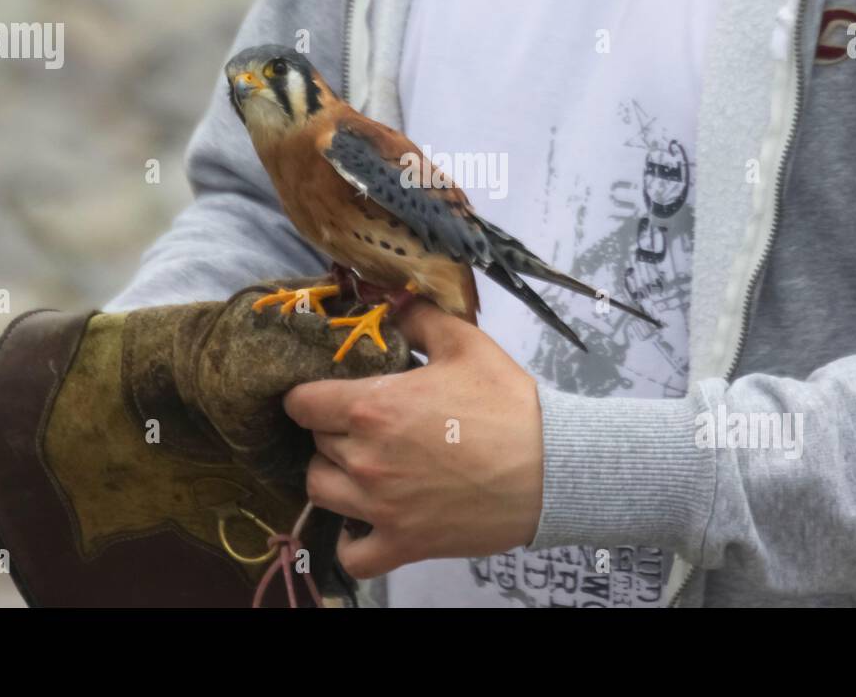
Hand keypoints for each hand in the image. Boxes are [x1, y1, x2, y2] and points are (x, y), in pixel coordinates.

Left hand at [282, 300, 544, 578]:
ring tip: (360, 467)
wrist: (552, 467)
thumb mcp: (466, 343)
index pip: (302, 403)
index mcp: (372, 407)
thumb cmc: (508, 404)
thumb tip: (390, 301)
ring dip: (334, 476)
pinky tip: (365, 522)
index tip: (325, 395)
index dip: (309, 395)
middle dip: (333, 430)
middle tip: (365, 425)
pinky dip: (351, 540)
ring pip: (320, 491)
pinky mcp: (402, 543)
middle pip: (316, 443)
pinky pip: (352, 554)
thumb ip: (419, 318)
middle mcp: (364, 458)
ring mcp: (379, 507)